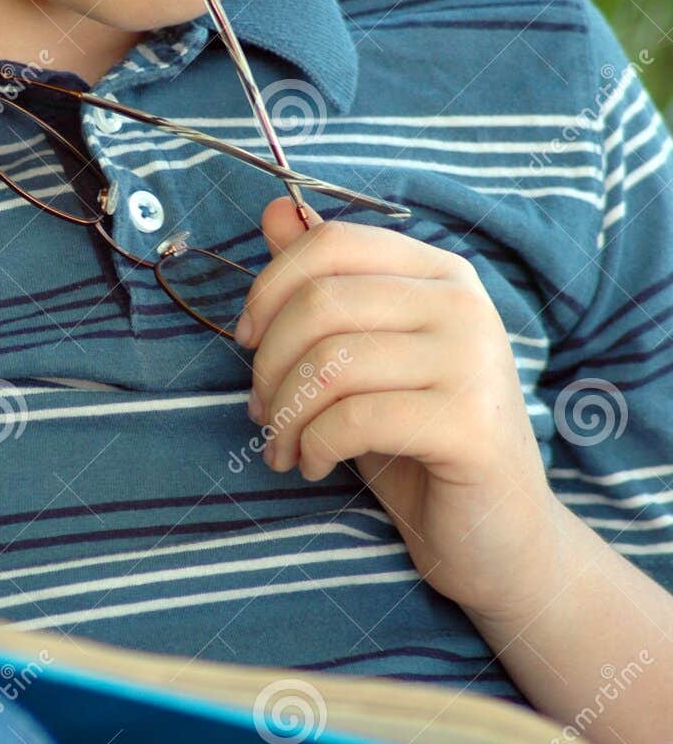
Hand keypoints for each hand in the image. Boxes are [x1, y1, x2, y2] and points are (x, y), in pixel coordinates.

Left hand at [235, 196, 555, 621]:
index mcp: (439, 273)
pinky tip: (317, 465)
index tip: (246, 341)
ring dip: (285, 416)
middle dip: (269, 365)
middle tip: (263, 414)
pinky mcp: (470, 424)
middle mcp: (464, 304)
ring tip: (284, 448)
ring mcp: (474, 361)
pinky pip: (354, 419)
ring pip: (330, 363)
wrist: (497, 533)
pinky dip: (315, 447)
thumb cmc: (418, 441)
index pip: (332, 244)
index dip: (268, 288)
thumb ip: (324, 284)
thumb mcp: (362, 357)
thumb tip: (274, 210)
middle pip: (321, 303)